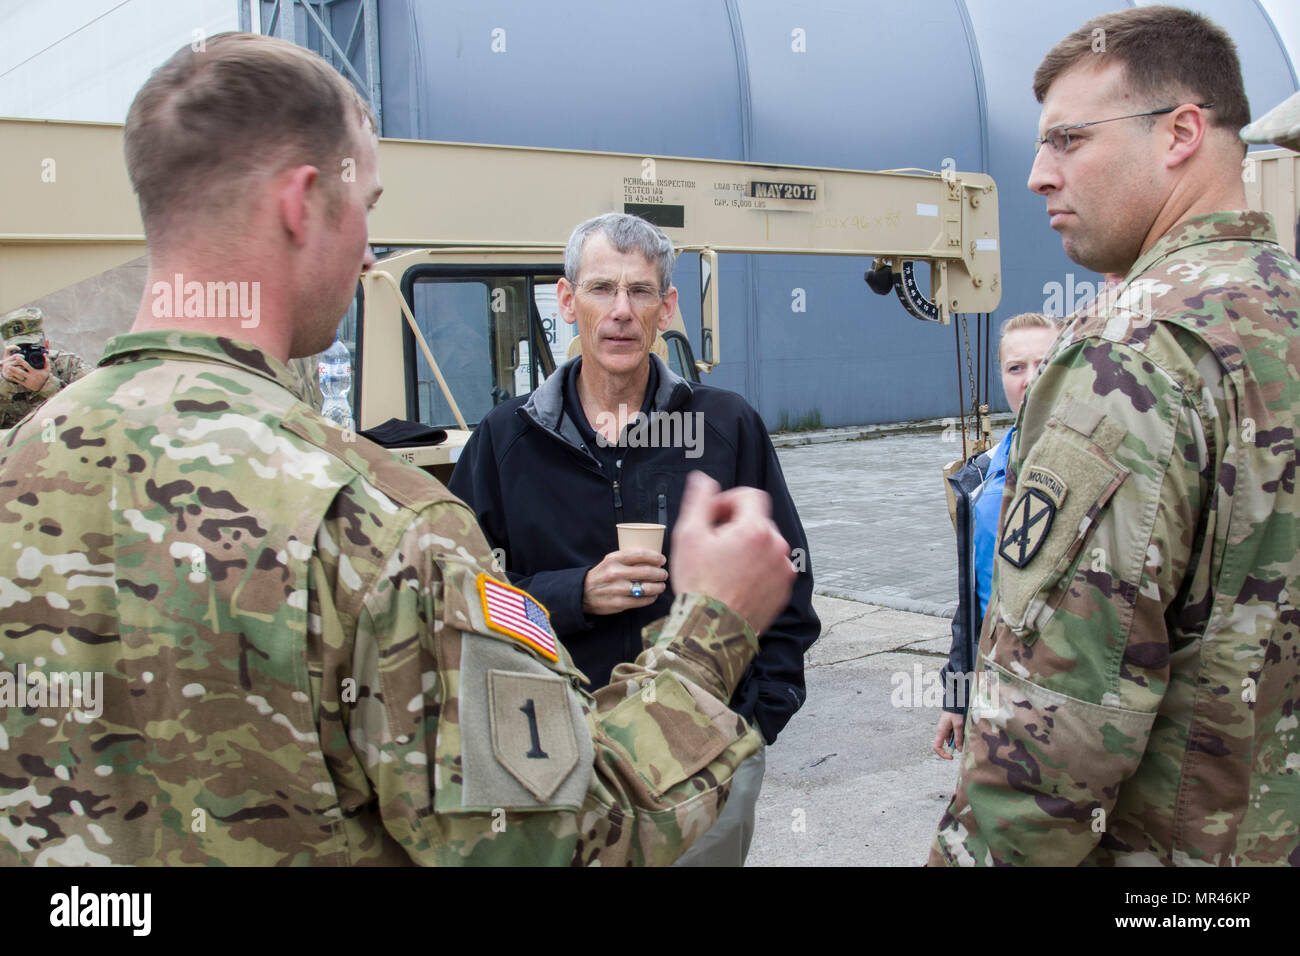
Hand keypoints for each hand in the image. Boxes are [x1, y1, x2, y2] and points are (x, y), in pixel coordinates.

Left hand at [2, 343, 50, 392]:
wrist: (45, 387)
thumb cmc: (45, 376)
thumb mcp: (47, 369)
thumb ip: (46, 362)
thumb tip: (44, 354)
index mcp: (35, 372)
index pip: (27, 366)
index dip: (21, 361)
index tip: (17, 357)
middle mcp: (31, 377)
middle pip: (21, 372)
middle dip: (15, 368)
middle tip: (9, 365)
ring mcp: (28, 381)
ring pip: (19, 377)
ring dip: (13, 373)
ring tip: (8, 369)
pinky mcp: (26, 385)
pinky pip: (18, 381)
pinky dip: (14, 378)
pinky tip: (10, 375)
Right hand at [582, 549, 667, 614]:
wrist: (583, 593)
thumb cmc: (603, 574)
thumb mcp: (611, 561)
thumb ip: (628, 558)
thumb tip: (654, 558)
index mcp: (614, 559)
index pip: (641, 554)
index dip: (655, 557)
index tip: (662, 560)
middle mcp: (615, 573)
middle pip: (648, 572)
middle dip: (660, 573)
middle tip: (664, 574)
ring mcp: (617, 589)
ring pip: (647, 588)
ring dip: (659, 587)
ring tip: (661, 585)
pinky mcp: (619, 603)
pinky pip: (642, 601)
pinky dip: (651, 598)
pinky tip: (653, 595)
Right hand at [670, 471, 794, 634]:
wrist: (712, 630)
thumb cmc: (699, 585)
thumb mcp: (689, 535)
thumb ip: (699, 500)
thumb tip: (703, 480)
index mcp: (756, 529)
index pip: (751, 496)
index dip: (729, 500)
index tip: (714, 516)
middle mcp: (777, 547)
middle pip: (758, 521)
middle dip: (736, 525)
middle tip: (713, 543)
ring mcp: (783, 570)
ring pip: (765, 545)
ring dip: (747, 547)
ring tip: (724, 565)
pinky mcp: (783, 590)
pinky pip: (771, 568)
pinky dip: (756, 568)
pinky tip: (735, 580)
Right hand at [932, 711, 964, 759]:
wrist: (954, 703)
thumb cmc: (955, 713)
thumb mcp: (958, 725)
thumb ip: (958, 737)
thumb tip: (959, 750)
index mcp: (941, 732)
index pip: (937, 747)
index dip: (943, 754)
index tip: (951, 757)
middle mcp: (941, 733)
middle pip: (945, 745)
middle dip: (954, 746)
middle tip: (962, 743)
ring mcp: (944, 731)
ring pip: (951, 741)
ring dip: (958, 740)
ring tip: (963, 732)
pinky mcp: (948, 729)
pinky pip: (953, 736)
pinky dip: (958, 736)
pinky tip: (962, 729)